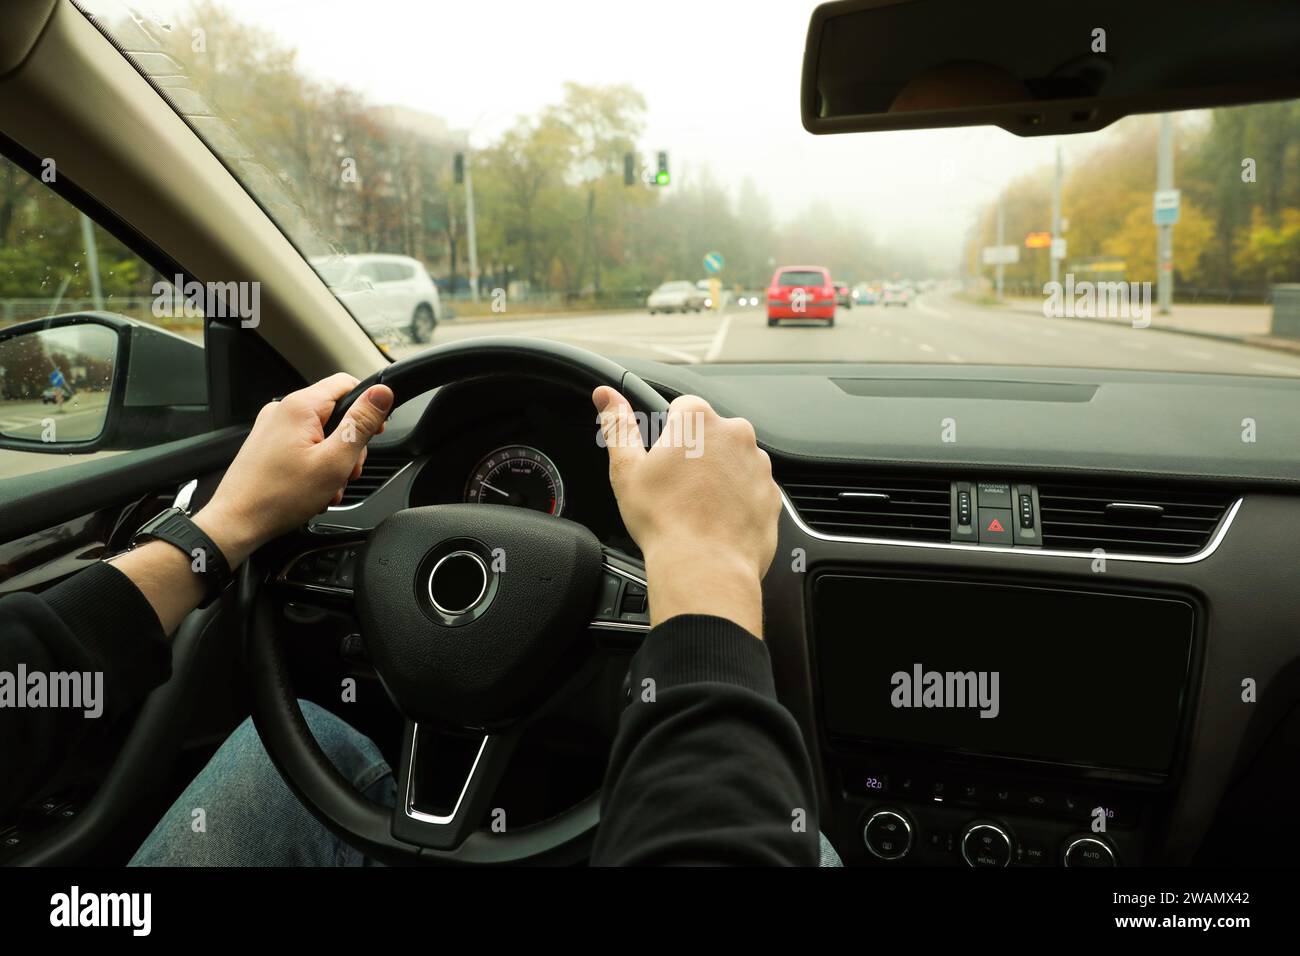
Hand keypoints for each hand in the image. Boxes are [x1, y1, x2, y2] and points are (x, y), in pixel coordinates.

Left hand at [194, 373, 393, 564]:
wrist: (237, 522)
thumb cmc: (279, 497)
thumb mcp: (334, 461)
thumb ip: (360, 424)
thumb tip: (381, 393)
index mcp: (300, 407)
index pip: (347, 384)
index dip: (368, 406)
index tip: (375, 432)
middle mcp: (282, 410)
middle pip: (335, 412)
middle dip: (349, 444)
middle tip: (347, 472)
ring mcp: (272, 427)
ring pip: (321, 432)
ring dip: (333, 459)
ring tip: (329, 486)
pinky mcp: (268, 443)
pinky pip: (304, 445)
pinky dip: (315, 464)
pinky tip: (314, 487)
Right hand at [593, 387, 778, 637]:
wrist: (705, 568)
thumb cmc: (665, 521)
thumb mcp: (627, 469)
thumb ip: (618, 425)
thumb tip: (606, 396)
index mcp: (698, 420)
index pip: (682, 407)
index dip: (668, 432)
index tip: (662, 458)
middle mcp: (735, 435)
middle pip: (710, 433)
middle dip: (695, 453)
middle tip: (675, 486)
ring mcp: (758, 465)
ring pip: (732, 461)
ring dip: (717, 476)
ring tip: (695, 507)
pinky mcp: (772, 494)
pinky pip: (750, 488)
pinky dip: (736, 499)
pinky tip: (716, 520)